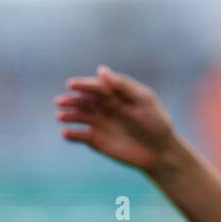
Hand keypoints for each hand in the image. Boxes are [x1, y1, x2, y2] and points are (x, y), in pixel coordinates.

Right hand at [55, 65, 178, 174]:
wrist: (160, 151)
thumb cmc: (156, 123)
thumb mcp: (143, 101)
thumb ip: (122, 85)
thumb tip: (100, 69)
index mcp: (115, 94)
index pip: (96, 86)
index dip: (84, 85)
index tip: (71, 84)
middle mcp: (103, 107)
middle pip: (83, 100)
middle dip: (71, 100)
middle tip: (60, 101)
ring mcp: (98, 123)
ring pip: (78, 116)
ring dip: (68, 115)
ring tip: (61, 116)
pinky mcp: (95, 140)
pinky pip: (78, 136)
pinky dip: (71, 134)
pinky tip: (67, 133)